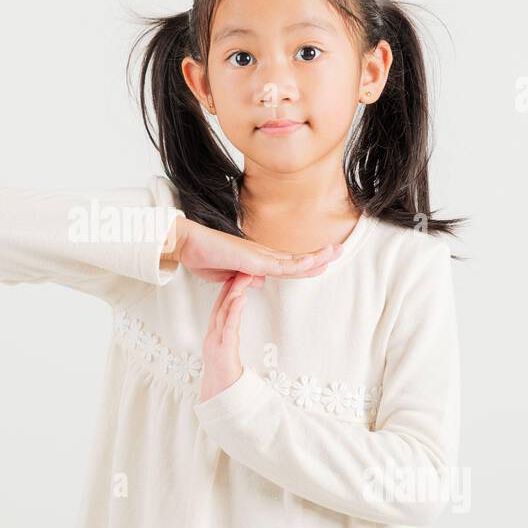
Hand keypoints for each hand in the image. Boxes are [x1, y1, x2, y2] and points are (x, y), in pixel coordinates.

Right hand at [164, 217, 342, 284]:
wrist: (189, 245)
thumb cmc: (202, 257)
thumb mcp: (226, 276)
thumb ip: (243, 278)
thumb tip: (259, 282)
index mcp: (255, 260)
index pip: (285, 265)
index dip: (304, 264)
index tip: (321, 263)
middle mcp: (262, 255)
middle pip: (295, 259)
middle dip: (318, 256)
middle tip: (338, 250)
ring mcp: (260, 256)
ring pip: (294, 260)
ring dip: (317, 257)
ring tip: (335, 251)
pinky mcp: (255, 260)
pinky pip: (283, 265)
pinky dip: (301, 264)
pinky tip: (316, 262)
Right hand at [198, 271, 261, 402]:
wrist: (219, 403)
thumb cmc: (224, 384)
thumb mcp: (228, 361)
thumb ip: (231, 346)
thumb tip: (238, 340)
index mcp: (215, 338)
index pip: (221, 310)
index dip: (226, 292)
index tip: (234, 275)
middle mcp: (213, 337)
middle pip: (221, 307)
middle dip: (230, 286)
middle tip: (239, 267)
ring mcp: (216, 343)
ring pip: (224, 313)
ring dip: (233, 293)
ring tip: (241, 276)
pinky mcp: (222, 350)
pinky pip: (229, 328)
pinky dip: (233, 311)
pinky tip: (239, 298)